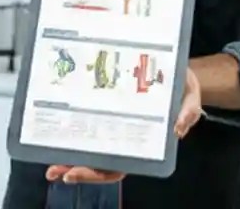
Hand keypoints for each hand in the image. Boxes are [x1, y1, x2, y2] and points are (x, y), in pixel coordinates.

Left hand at [45, 69, 202, 184]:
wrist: (172, 65)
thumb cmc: (180, 85)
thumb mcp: (190, 95)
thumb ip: (187, 112)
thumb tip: (177, 131)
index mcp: (143, 142)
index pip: (117, 165)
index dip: (96, 173)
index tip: (74, 172)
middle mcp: (124, 138)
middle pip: (97, 162)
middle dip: (75, 169)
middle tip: (54, 171)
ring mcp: (113, 126)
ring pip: (89, 148)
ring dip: (68, 156)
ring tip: (49, 163)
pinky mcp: (105, 110)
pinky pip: (87, 125)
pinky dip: (71, 130)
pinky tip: (55, 126)